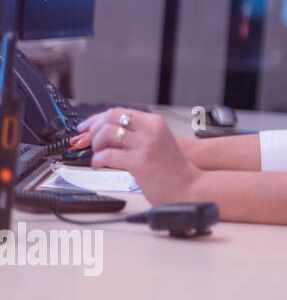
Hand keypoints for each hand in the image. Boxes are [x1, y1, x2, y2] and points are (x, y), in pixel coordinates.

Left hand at [77, 108, 200, 205]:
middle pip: (110, 118)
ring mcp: (145, 145)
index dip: (96, 119)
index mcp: (154, 123)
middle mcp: (150, 130)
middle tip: (88, 143)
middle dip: (93, 130)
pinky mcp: (139, 162)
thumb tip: (99, 133)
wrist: (188, 187)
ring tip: (99, 155)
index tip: (85, 127)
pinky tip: (99, 165)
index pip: (118, 112)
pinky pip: (108, 156)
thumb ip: (133, 136)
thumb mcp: (156, 142)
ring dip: (95, 145)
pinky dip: (97, 160)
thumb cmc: (171, 168)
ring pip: (106, 134)